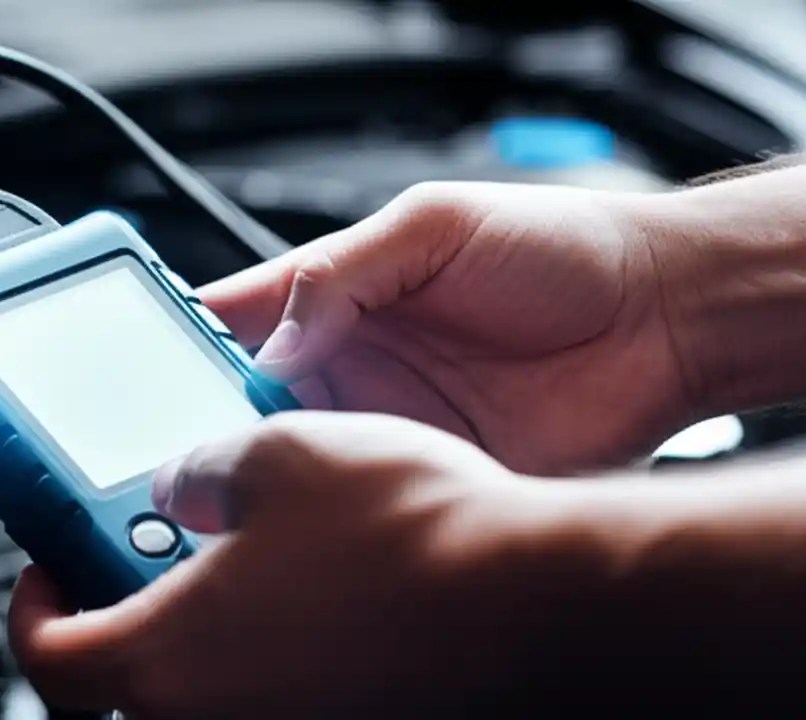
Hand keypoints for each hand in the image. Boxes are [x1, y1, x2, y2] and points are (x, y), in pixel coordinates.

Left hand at [8, 412, 605, 717]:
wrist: (541, 601)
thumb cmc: (412, 539)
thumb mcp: (274, 453)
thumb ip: (198, 472)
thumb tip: (186, 486)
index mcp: (166, 659)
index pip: (46, 654)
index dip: (32, 600)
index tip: (51, 562)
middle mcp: (216, 718)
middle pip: (130, 669)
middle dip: (132, 596)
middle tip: (156, 540)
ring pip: (211, 678)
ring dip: (210, 615)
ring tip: (256, 541)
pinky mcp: (350, 718)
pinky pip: (280, 686)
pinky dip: (276, 639)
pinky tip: (321, 578)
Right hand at [203, 182, 693, 473]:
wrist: (662, 319)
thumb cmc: (560, 250)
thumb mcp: (435, 225)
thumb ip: (342, 272)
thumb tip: (272, 340)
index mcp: (336, 294)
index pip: (232, 320)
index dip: (180, 344)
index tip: (142, 377)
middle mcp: (349, 363)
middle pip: (244, 401)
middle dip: (203, 427)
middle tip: (173, 453)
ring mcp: (387, 424)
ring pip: (295, 459)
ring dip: (260, 477)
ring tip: (226, 494)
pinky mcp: (428, 474)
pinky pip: (362, 498)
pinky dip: (330, 514)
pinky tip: (304, 522)